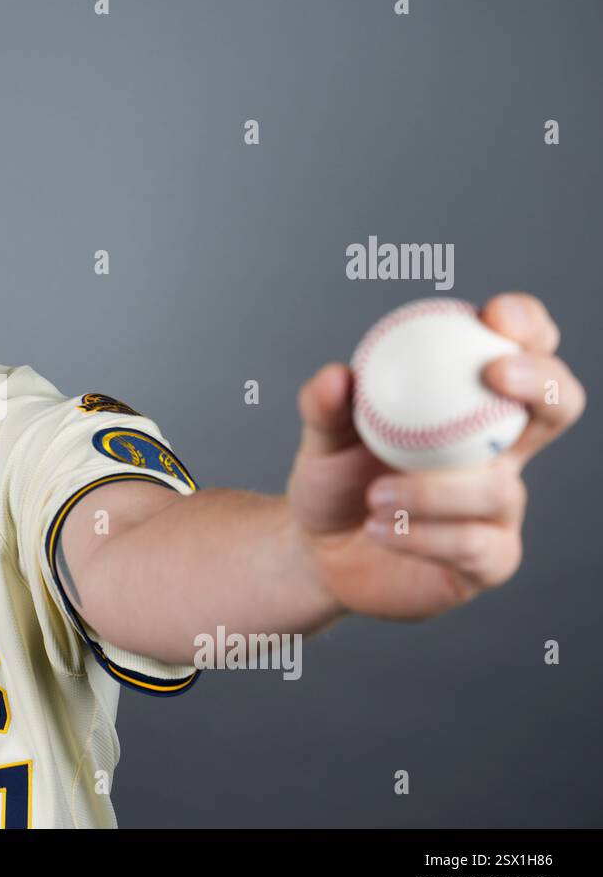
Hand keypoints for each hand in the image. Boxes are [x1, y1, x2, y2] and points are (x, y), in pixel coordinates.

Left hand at [286, 292, 585, 619]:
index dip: (526, 325)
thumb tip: (337, 377)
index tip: (494, 316)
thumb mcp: (322, 439)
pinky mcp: (490, 560)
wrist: (319, 552)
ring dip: (435, 490)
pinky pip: (472, 545)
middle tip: (492, 373)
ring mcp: (500, 507)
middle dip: (540, 381)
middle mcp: (499, 450)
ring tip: (374, 494)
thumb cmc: (334, 481)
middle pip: (556, 405)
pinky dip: (422, 535)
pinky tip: (378, 529)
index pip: (521, 348)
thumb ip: (325, 407)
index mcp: (470, 404)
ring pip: (498, 489)